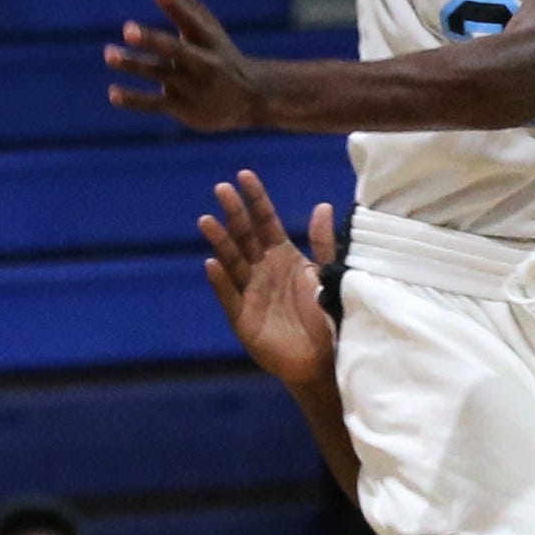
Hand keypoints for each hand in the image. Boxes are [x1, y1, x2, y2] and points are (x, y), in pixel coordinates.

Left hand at [110, 0, 274, 131]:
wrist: (249, 98)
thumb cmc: (220, 53)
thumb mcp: (206, 26)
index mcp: (207, 38)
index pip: (191, 19)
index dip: (175, 4)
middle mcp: (202, 62)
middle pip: (174, 50)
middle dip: (152, 40)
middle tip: (127, 29)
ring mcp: (191, 86)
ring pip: (158, 74)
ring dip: (134, 65)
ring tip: (109, 54)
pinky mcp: (181, 107)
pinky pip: (154, 103)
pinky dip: (134, 100)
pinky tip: (112, 93)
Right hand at [200, 174, 338, 391]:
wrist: (323, 358)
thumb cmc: (326, 315)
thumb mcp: (328, 274)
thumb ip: (324, 242)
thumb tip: (323, 206)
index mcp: (283, 255)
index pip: (266, 221)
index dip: (255, 199)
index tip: (244, 175)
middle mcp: (262, 269)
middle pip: (245, 236)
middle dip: (234, 212)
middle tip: (221, 189)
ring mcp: (250, 292)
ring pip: (232, 261)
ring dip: (220, 241)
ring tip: (207, 221)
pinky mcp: (243, 318)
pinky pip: (230, 296)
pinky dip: (220, 281)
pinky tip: (212, 264)